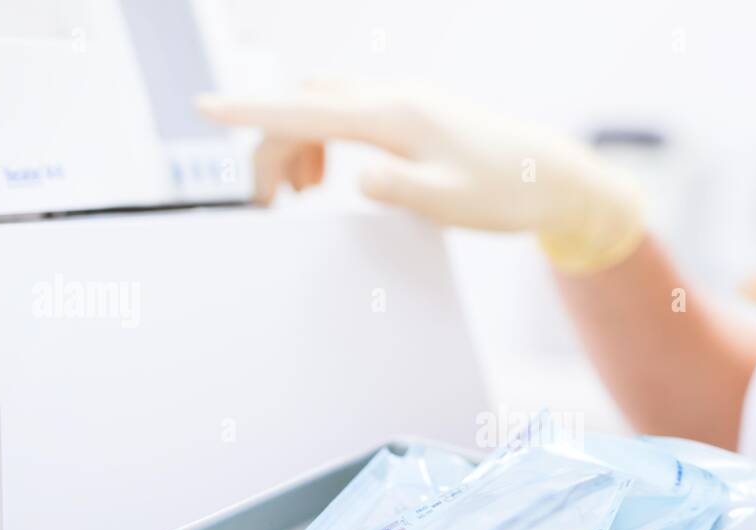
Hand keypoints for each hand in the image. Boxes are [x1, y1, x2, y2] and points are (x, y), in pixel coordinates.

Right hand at [197, 81, 644, 272]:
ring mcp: (402, 99)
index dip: (251, 112)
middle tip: (265, 206)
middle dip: (272, 148)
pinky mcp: (411, 112)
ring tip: (299, 195)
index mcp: (394, 117)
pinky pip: (348, 112)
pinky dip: (325, 138)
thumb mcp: (448, 202)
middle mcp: (392, 97)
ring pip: (324, 105)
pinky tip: (333, 175)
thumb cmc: (503, 192)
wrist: (550, 174)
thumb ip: (397, 189)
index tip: (205, 108)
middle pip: (305, 107)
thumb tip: (353, 179)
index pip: (307, 108)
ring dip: (299, 144)